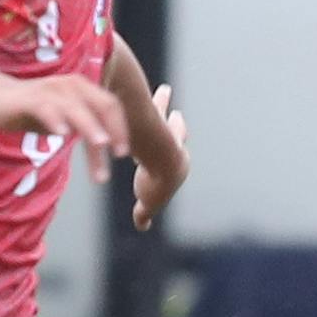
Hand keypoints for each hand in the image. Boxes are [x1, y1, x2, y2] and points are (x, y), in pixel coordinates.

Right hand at [0, 74, 128, 180]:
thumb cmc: (34, 110)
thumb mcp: (64, 119)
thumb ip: (85, 127)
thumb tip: (106, 144)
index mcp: (82, 88)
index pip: (110, 106)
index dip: (120, 128)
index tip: (123, 153)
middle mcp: (70, 85)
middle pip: (100, 104)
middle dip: (113, 129)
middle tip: (119, 153)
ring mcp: (50, 91)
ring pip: (76, 108)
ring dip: (90, 127)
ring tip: (101, 144)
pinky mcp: (30, 100)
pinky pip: (46, 108)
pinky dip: (56, 120)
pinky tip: (63, 134)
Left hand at [129, 84, 188, 231]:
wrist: (162, 163)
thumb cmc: (159, 183)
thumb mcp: (149, 200)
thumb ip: (144, 212)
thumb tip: (142, 226)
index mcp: (172, 159)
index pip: (172, 155)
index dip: (172, 148)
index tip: (174, 136)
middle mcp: (172, 142)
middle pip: (174, 129)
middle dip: (172, 121)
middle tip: (174, 110)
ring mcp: (163, 128)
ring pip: (163, 112)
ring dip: (163, 102)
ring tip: (165, 90)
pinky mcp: (154, 118)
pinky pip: (153, 106)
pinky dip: (155, 101)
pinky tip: (155, 91)